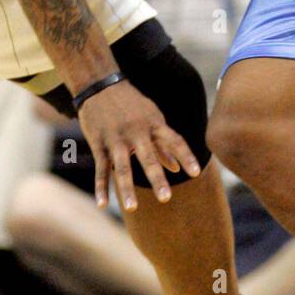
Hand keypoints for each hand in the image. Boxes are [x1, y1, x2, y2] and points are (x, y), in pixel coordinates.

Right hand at [77, 79, 200, 211]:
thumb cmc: (131, 105)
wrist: (100, 85)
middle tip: (166, 198)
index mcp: (154, 124)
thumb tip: (177, 168)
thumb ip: (163, 145)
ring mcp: (116, 139)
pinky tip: (102, 204)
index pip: (174, 141)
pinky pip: (100, 168)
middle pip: (148, 158)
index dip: (186, 156)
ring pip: (122, 167)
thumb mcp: (151, 118)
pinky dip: (101, 187)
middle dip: (157, 178)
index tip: (196, 173)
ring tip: (132, 208)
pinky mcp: (98, 144)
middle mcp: (136, 132)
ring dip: (126, 188)